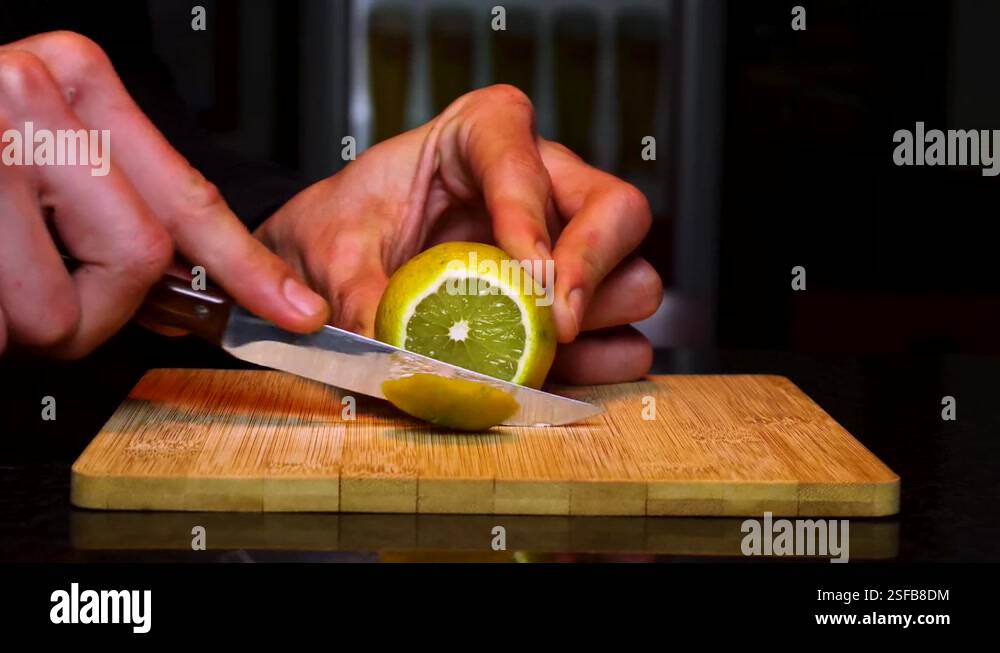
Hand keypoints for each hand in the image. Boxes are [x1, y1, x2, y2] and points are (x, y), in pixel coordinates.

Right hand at [0, 32, 328, 357]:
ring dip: (26, 324)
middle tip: (44, 292)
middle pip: (138, 259)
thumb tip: (196, 282)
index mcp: (73, 81)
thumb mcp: (46, 155)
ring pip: (62, 311)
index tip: (294, 313)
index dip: (247, 267)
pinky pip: (3, 323)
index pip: (185, 194)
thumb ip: (116, 202)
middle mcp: (26, 98)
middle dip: (99, 309)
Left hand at [257, 84, 661, 383]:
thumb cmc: (347, 226)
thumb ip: (357, 292)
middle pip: (618, 210)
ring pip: (635, 274)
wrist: (341, 261)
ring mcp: (569, 244)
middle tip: (556, 325)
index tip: (525, 274)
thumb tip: (395, 351)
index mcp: (482, 136)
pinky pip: (624, 332)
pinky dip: (600, 363)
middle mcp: (545, 183)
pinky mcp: (574, 303)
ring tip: (545, 353)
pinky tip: (555, 379)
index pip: (522, 158)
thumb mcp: (332, 248)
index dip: (530, 215)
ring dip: (600, 322)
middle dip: (594, 269)